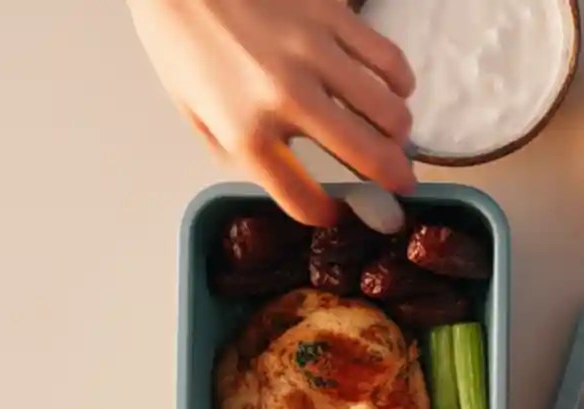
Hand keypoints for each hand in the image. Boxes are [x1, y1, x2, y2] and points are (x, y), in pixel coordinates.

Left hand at [128, 0, 416, 225]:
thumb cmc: (178, 37)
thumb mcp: (190, 109)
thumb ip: (234, 148)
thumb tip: (276, 172)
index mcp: (246, 131)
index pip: (303, 198)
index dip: (325, 214)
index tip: (335, 212)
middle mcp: (287, 99)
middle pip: (367, 157)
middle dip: (395, 180)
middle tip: (404, 185)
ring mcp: (316, 55)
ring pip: (388, 111)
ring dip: (400, 133)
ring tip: (395, 136)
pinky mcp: (332, 16)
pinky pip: (387, 59)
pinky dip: (401, 82)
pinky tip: (395, 89)